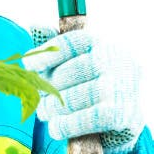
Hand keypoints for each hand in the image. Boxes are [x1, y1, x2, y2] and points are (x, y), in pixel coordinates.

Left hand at [25, 27, 143, 153]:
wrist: (123, 120)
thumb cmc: (91, 84)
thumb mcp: (76, 63)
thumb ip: (56, 47)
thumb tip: (34, 26)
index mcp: (103, 45)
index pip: (73, 41)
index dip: (47, 53)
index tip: (27, 64)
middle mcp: (117, 61)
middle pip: (72, 71)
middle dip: (48, 86)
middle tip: (38, 97)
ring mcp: (124, 88)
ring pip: (77, 96)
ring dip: (53, 107)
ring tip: (44, 112)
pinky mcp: (125, 115)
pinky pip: (91, 118)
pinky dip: (68, 124)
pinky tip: (56, 128)